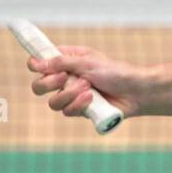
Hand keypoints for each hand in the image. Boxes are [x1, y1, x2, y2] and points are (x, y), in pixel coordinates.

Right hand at [28, 45, 143, 119]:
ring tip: (88, 88)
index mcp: (67, 60)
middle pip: (39, 86)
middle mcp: (66, 78)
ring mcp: (71, 95)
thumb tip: (36, 63)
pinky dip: (78, 105)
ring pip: (52, 102)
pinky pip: (67, 112)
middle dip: (49, 83)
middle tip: (64, 78)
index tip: (39, 67)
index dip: (36, 65)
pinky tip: (92, 98)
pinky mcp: (79, 110)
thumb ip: (61, 63)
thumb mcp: (88, 62)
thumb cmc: (115, 72)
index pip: (40, 62)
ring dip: (69, 94)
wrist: (135, 92)